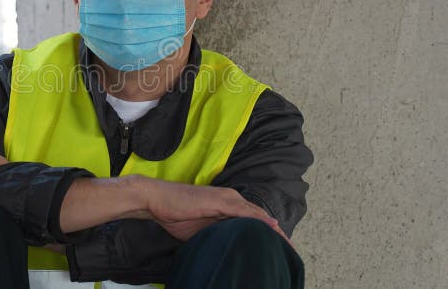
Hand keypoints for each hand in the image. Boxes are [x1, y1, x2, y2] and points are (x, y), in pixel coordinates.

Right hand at [136, 177, 292, 245]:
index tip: (281, 248)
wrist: (156, 200)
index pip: (252, 219)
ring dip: (273, 229)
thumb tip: (225, 248)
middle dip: (277, 233)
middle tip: (292, 249)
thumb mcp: (199, 230)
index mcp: (227, 204)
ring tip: (287, 243)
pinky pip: (244, 211)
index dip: (268, 232)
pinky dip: (259, 219)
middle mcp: (230, 198)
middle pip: (259, 217)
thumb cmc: (174, 214)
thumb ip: (215, 234)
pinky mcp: (220, 201)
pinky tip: (271, 226)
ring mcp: (226, 198)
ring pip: (256, 214)